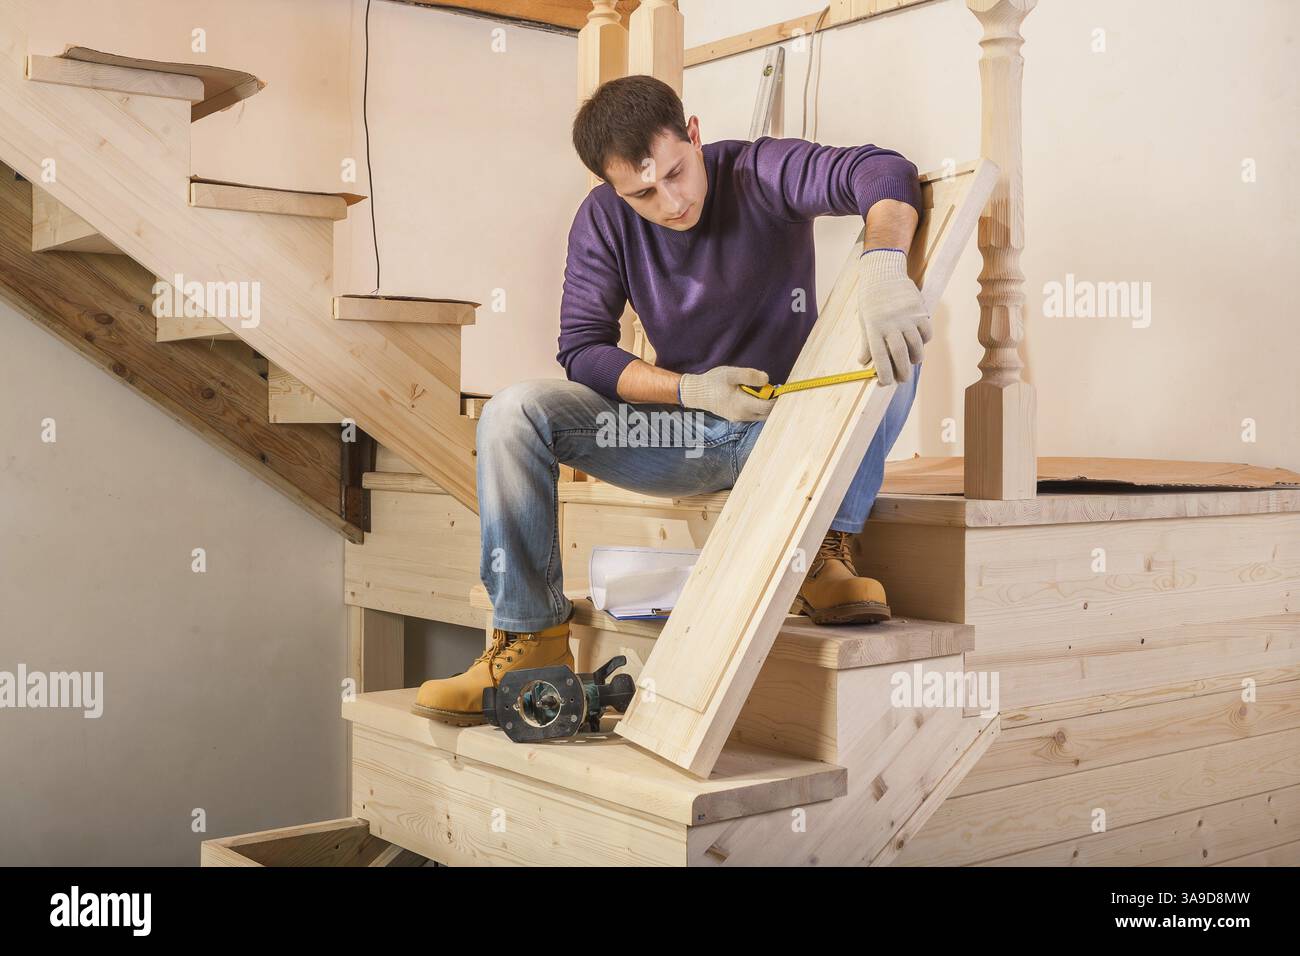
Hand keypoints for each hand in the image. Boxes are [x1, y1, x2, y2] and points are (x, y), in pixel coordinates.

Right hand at [678, 365, 772, 421]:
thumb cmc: (713, 382)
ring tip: (761, 391)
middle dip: (773, 403)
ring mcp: (739, 418)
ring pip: (760, 416)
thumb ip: (750, 376)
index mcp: (743, 405)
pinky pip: (753, 415)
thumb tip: (767, 379)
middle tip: (773, 389)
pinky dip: (757, 407)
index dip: (777, 398)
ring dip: (765, 405)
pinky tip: (752, 396)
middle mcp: (743, 415)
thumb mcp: (731, 374)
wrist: (696, 393)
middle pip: (767, 414)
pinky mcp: (736, 418)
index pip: (768, 407)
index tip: (780, 388)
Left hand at [856, 248, 930, 385]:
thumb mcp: (864, 319)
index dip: (884, 373)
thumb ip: (866, 342)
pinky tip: (919, 342)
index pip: (880, 357)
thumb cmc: (871, 299)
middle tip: (902, 380)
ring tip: (912, 362)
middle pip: (900, 354)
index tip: (885, 383)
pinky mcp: (920, 310)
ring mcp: (907, 317)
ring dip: (915, 358)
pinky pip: (926, 332)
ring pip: (916, 346)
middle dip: (902, 372)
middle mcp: (891, 323)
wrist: (883, 272)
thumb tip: (863, 362)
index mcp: (874, 327)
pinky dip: (924, 341)